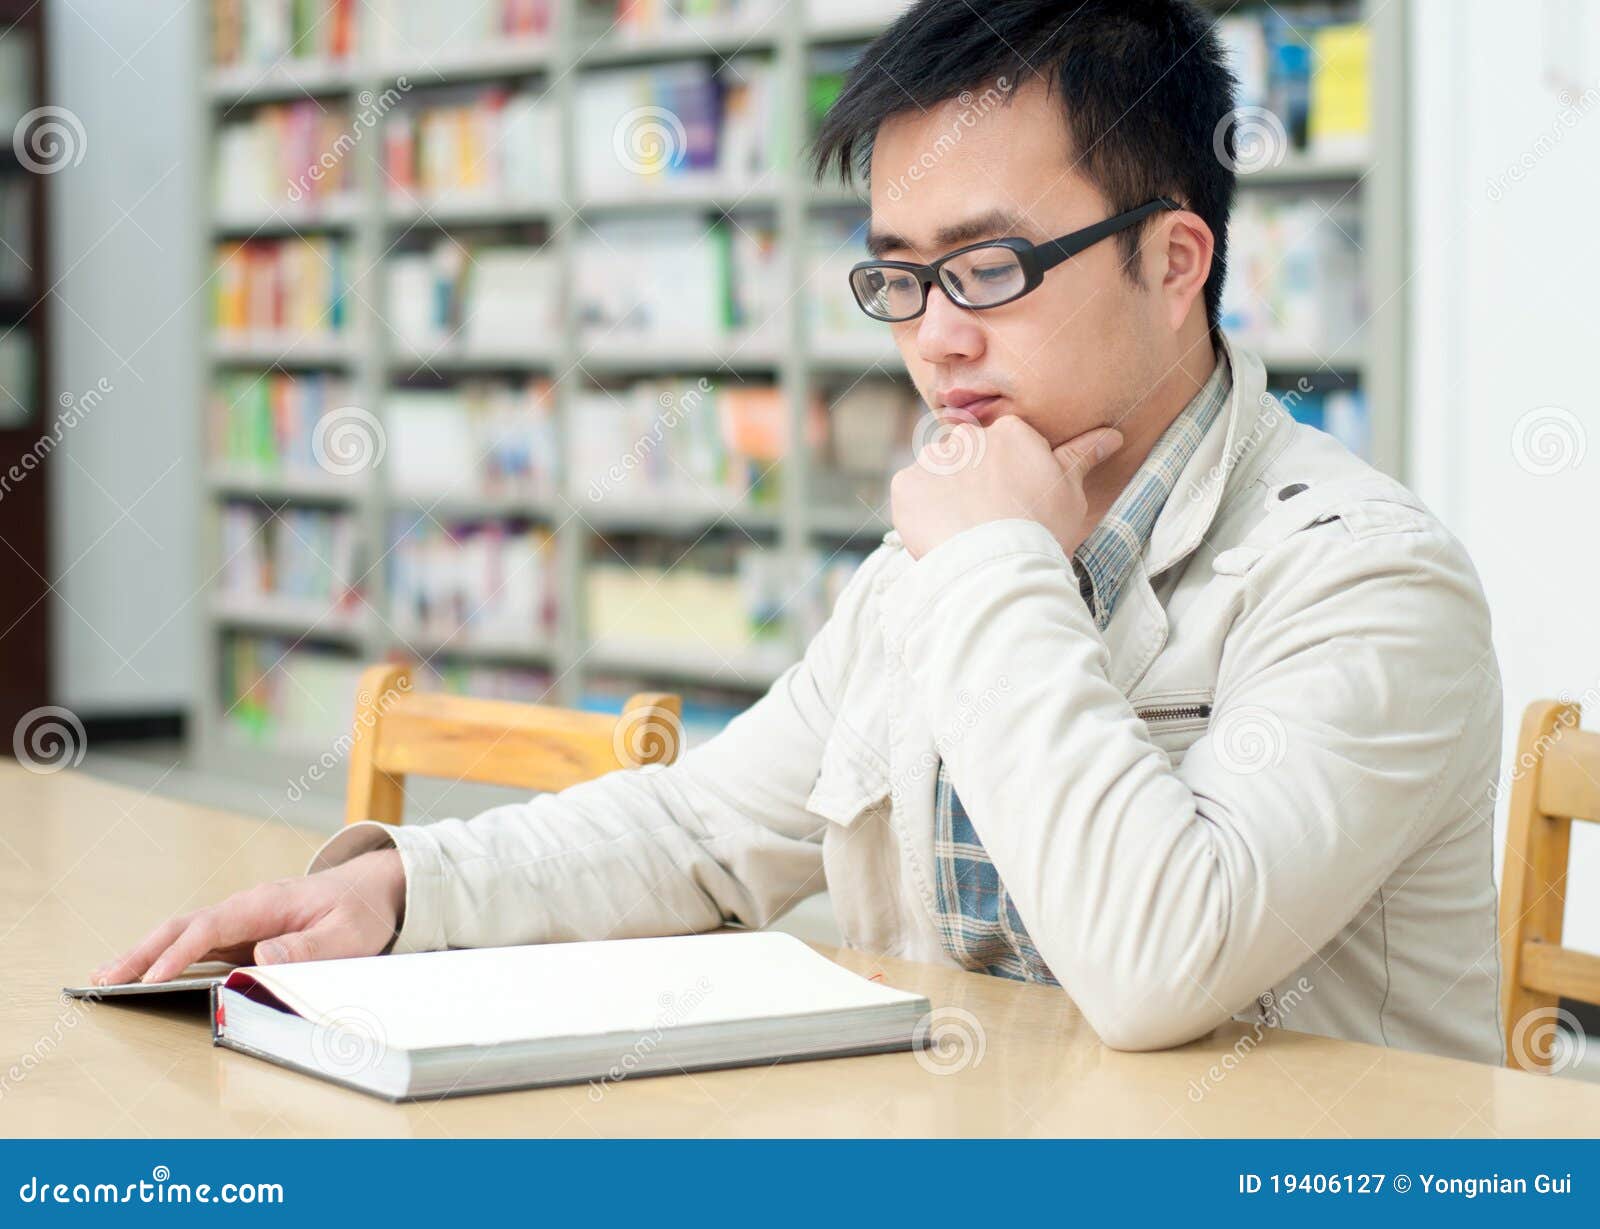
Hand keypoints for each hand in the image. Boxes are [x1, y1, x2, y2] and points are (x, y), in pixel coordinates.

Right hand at [90, 848, 405, 984]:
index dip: (180, 953)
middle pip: (183, 926)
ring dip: (144, 955)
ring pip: (183, 934)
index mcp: (266, 903)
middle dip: (142, 952)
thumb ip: (309, 946)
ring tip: (105, 981)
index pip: (213, 926)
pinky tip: (143, 976)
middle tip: (103, 980)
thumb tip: (261, 955)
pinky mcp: (241, 933)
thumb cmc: (359, 911)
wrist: (372, 888)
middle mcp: (245, 908)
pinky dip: (165, 958)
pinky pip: (196, 944)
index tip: (152, 979)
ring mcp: (240, 920)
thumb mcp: (349, 933)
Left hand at [891, 416, 1123, 559]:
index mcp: (1011, 432)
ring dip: (946, 495)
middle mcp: (969, 436)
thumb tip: (1111, 436)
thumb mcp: (1070, 492)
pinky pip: (911, 494)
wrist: (998, 566)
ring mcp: (934, 459)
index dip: (1009, 478)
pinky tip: (941, 534)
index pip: (1005, 447)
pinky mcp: (906, 485)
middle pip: (969, 456)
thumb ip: (1081, 456)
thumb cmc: (1042, 530)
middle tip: (988, 520)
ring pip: (938, 473)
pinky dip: (921, 512)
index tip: (1014, 503)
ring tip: (965, 531)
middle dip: (975, 482)